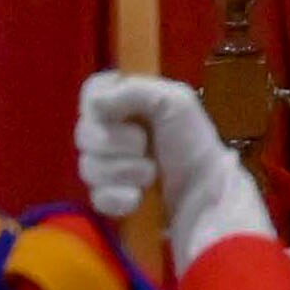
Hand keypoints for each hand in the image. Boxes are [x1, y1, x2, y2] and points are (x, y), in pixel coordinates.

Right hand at [74, 71, 271, 266]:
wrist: (206, 194)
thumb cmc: (194, 142)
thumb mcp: (176, 101)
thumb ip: (135, 91)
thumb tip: (94, 103)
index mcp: (127, 103)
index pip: (90, 93)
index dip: (98, 103)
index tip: (117, 111)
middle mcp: (112, 132)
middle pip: (83, 133)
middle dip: (116, 142)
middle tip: (145, 146)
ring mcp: (109, 167)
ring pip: (87, 167)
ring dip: (123, 171)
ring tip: (151, 175)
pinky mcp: (111, 198)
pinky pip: (96, 197)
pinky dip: (118, 198)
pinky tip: (138, 199)